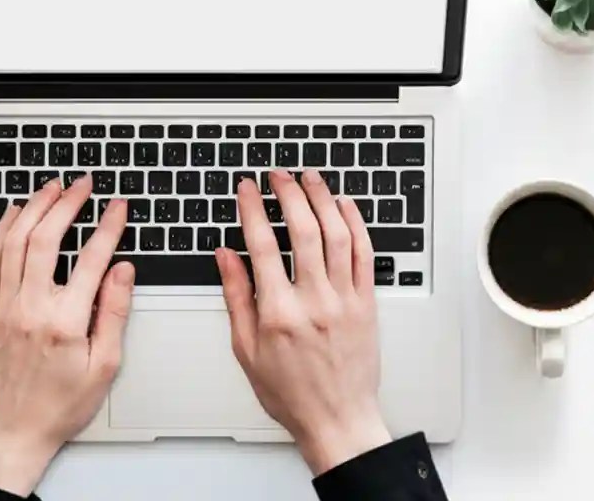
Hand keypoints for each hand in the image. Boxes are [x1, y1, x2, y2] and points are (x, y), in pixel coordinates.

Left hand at [0, 177, 134, 496]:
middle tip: (83, 184)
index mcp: (64, 322)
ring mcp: (4, 307)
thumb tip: (122, 271)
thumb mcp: (105, 365)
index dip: (108, 226)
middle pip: (46, 239)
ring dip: (34, 209)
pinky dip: (3, 231)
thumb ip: (115, 312)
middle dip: (67, 203)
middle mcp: (29, 308)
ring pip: (15, 242)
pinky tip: (15, 215)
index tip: (118, 206)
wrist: (13, 431)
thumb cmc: (60, 404)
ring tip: (52, 188)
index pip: (92, 259)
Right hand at [216, 169, 390, 474]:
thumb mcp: (246, 349)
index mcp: (278, 312)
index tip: (247, 189)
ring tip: (311, 178)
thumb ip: (236, 297)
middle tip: (279, 175)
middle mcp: (314, 301)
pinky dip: (356, 224)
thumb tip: (226, 255)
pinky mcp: (367, 303)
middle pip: (303, 230)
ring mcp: (345, 300)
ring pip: (338, 234)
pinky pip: (364, 254)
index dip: (252, 209)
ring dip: (323, 199)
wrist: (337, 418)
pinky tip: (345, 206)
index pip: (262, 245)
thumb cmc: (290, 392)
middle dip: (289, 193)